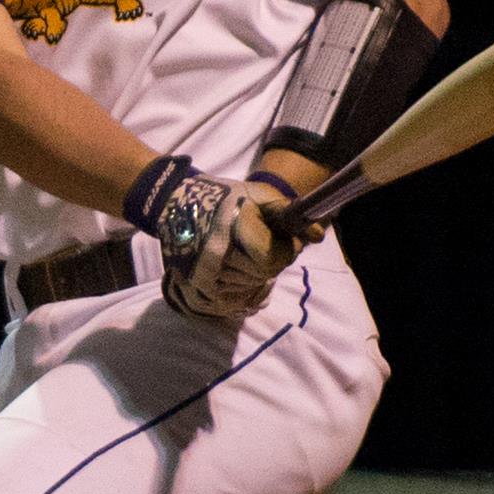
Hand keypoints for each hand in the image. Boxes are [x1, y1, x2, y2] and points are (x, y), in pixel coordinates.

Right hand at [162, 178, 322, 321]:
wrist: (175, 204)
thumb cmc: (224, 197)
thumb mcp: (258, 195)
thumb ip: (289, 213)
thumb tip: (319, 236)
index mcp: (233, 228)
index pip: (272, 258)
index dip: (285, 249)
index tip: (283, 237)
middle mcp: (216, 255)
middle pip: (262, 274)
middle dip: (270, 260)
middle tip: (259, 241)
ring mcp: (202, 274)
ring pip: (248, 287)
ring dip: (253, 272)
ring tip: (242, 250)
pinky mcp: (194, 286)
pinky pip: (231, 299)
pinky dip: (239, 287)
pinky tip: (234, 267)